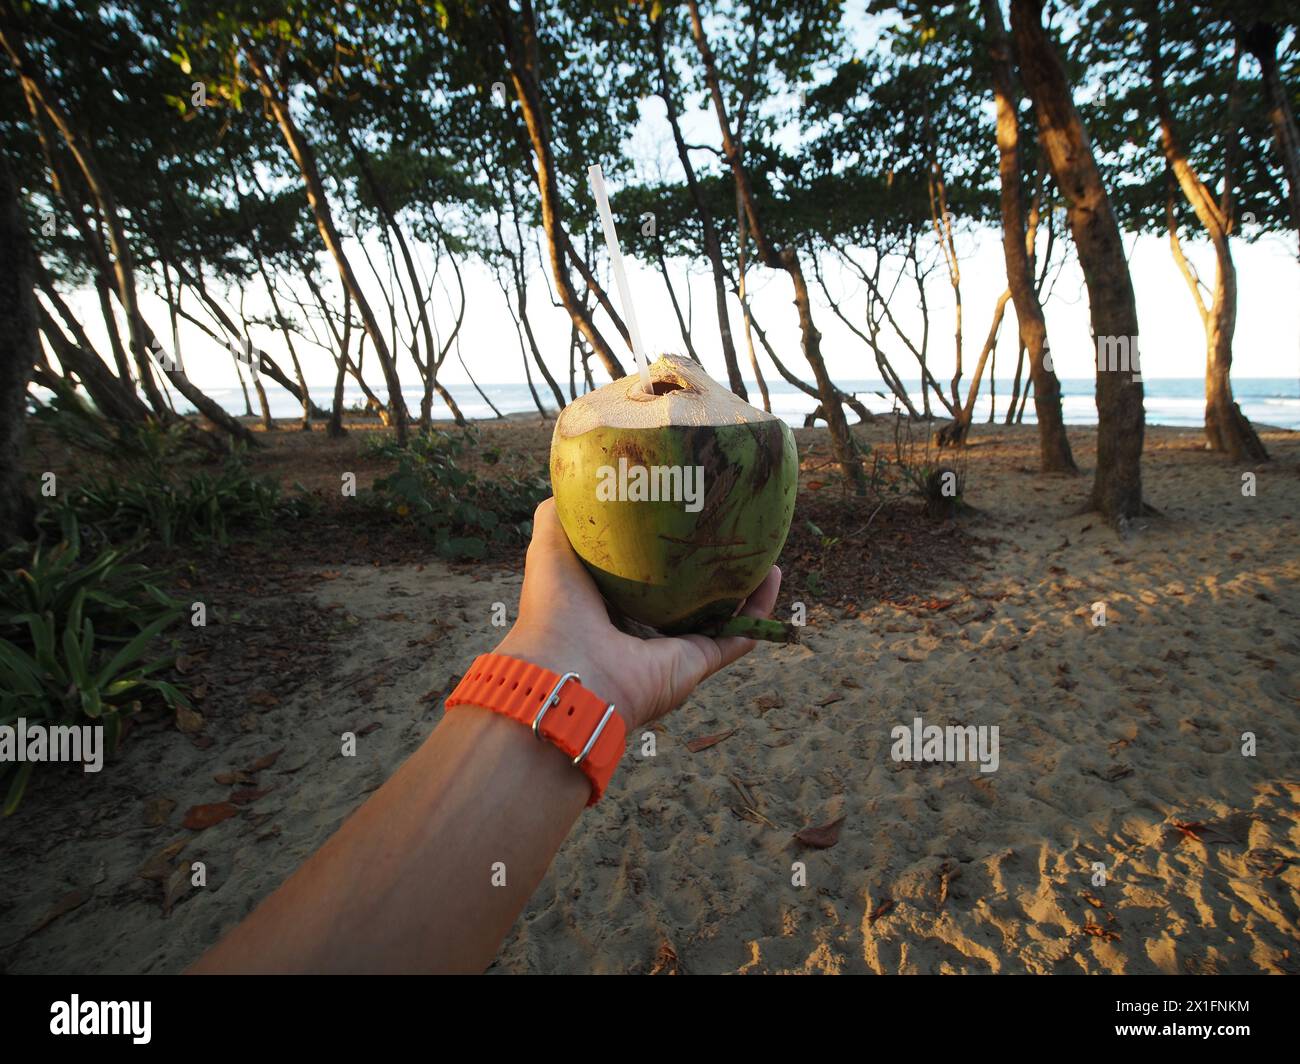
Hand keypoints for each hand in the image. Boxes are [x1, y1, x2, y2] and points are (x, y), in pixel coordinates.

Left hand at [494, 498, 781, 731]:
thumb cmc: (554, 607)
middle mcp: (639, 630)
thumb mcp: (550, 546)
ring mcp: (669, 651)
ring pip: (717, 615)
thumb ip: (559, 514)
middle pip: (682, 595)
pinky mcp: (694, 665)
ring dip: (742, 586)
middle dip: (705, 567)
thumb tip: (578, 481)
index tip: (681, 512)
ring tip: (762, 550)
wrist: (568, 671)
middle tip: (727, 529)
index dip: (659, 546)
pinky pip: (736, 637)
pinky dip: (758, 612)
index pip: (639, 573)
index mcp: (604, 605)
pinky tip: (773, 576)